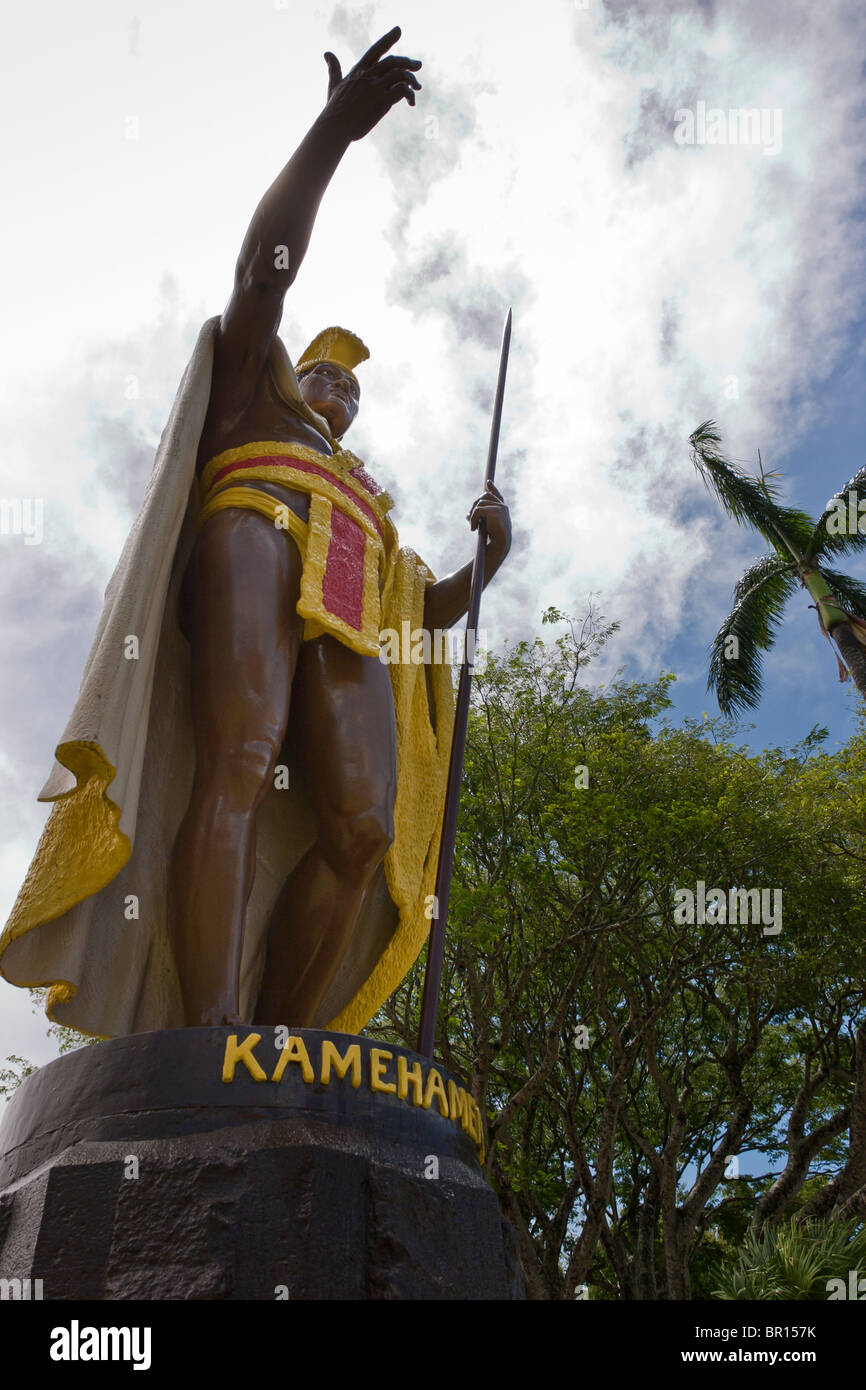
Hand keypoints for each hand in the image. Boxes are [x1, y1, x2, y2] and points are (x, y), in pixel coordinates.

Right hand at [322, 26, 421, 141]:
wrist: (335, 126)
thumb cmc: (333, 109)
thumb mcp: (333, 84)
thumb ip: (334, 68)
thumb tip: (327, 53)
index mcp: (358, 70)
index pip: (375, 49)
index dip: (388, 38)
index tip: (398, 30)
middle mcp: (367, 76)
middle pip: (393, 61)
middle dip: (408, 62)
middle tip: (418, 65)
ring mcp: (374, 88)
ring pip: (400, 74)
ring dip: (412, 79)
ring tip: (417, 88)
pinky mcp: (381, 102)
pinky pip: (402, 90)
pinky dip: (410, 93)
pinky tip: (411, 101)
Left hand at [468, 480, 510, 560]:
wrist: (500, 544)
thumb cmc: (493, 538)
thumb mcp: (485, 526)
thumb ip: (479, 519)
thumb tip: (467, 515)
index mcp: (502, 510)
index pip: (497, 495)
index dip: (492, 488)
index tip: (488, 483)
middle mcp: (502, 506)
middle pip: (484, 497)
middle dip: (474, 506)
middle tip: (468, 518)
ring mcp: (499, 507)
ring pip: (479, 504)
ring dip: (473, 515)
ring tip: (473, 527)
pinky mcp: (495, 510)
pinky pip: (477, 510)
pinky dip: (473, 519)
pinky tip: (473, 529)